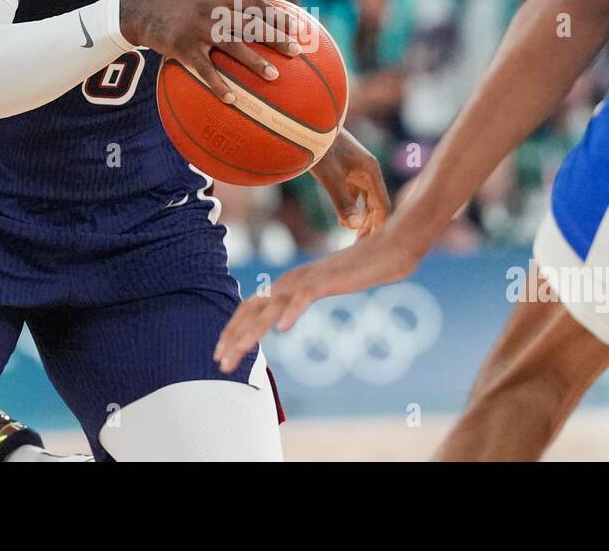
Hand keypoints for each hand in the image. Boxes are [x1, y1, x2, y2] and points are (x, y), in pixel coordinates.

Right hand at [119, 0, 299, 101]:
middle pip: (251, 25)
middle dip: (275, 37)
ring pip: (232, 46)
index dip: (280, 16)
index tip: (300, 27)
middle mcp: (213, 10)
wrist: (139, 9)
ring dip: (254, 62)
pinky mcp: (182, 47)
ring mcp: (198, 29)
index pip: (258, 5)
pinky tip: (231, 99)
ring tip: (274, 76)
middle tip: (296, 52)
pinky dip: (217, 84)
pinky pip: (203, 69)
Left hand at [213, 230, 420, 373]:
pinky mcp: (327, 280)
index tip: (220, 352)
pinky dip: (292, 312)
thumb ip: (303, 296)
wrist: (389, 248)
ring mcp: (308, 279)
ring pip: (272, 306)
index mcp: (289, 283)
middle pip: (253, 308)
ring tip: (239, 351)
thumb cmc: (359, 269)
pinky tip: (282, 329)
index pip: (251, 307)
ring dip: (253, 330)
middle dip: (233, 335)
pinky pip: (305, 297)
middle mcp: (292, 280)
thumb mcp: (324, 286)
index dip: (233, 329)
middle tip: (219, 361)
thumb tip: (286, 313)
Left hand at [310, 129, 390, 237]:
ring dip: (360, 217)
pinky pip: (354, 193)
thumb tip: (354, 228)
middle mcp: (368, 171)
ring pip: (365, 199)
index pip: (383, 206)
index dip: (378, 227)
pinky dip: (351, 207)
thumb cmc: (320, 148)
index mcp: (371, 172)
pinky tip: (341, 220)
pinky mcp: (346, 169)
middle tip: (360, 246)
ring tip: (352, 236)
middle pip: (376, 204)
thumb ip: (343, 203)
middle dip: (370, 225)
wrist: (307, 122)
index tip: (370, 246)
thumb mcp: (330, 178)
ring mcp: (357, 169)